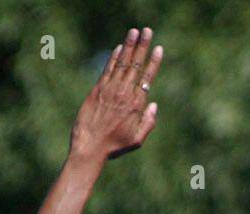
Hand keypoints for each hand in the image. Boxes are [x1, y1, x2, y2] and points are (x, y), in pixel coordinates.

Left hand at [69, 27, 162, 161]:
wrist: (90, 145)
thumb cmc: (115, 145)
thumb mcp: (137, 140)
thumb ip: (148, 122)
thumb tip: (154, 104)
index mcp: (136, 105)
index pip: (147, 78)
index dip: (153, 62)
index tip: (159, 49)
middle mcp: (124, 93)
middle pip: (135, 65)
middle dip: (142, 46)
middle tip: (147, 31)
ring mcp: (110, 89)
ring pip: (122, 63)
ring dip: (129, 46)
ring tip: (134, 32)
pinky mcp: (97, 89)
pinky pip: (108, 69)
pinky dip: (114, 58)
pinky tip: (119, 48)